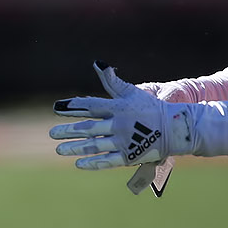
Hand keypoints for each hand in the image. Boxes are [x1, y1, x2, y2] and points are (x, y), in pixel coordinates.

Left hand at [51, 63, 194, 188]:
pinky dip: (93, 163)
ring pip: (95, 145)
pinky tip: (78, 163)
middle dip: (68, 131)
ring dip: (76, 148)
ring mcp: (124, 141)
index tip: (56, 108)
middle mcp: (119, 124)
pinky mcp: (130, 155)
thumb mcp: (132, 92)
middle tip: (52, 133)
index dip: (73, 107)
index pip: (91, 106)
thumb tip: (98, 63)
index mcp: (118, 107)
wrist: (176, 128)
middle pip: (89, 128)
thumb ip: (112, 81)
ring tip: (59, 149)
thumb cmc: (151, 108)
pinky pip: (108, 160)